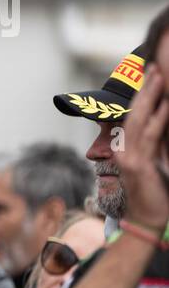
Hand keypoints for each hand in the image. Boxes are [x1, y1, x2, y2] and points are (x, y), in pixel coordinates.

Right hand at [119, 64, 168, 232]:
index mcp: (125, 148)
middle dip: (145, 89)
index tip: (150, 75)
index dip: (141, 95)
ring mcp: (128, 157)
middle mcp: (122, 150)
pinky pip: (150, 137)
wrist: (147, 221)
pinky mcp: (138, 166)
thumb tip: (162, 122)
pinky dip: (159, 119)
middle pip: (133, 113)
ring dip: (150, 97)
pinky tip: (166, 106)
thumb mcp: (152, 165)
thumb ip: (153, 145)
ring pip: (139, 120)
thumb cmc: (154, 194)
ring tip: (159, 77)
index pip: (132, 116)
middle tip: (154, 66)